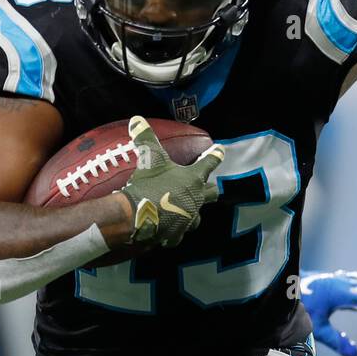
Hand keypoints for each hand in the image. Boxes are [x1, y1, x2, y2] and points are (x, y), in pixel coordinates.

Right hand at [119, 115, 223, 247]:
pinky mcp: (176, 236)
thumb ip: (145, 138)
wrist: (139, 216)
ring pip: (197, 217)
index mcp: (193, 179)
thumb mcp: (148, 158)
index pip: (209, 163)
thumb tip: (136, 119)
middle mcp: (196, 200)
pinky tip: (167, 229)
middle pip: (212, 194)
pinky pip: (178, 234)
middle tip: (209, 188)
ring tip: (184, 211)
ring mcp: (188, 220)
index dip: (215, 155)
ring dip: (192, 213)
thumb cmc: (149, 184)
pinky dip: (173, 231)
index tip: (220, 150)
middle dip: (210, 190)